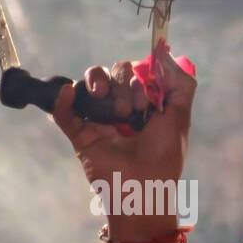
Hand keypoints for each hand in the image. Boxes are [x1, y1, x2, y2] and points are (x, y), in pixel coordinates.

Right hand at [51, 40, 196, 197]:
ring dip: (99, 82)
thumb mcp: (180, 117)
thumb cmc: (164, 156)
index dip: (142, 76)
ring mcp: (98, 121)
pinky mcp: (80, 136)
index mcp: (143, 105)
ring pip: (89, 85)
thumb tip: (164, 53)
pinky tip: (68, 93)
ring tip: (109, 104)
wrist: (143, 189)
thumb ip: (180, 84)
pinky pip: (63, 113)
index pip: (136, 73)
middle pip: (113, 74)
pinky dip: (62, 99)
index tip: (150, 98)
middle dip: (124, 83)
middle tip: (132, 111)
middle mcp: (119, 110)